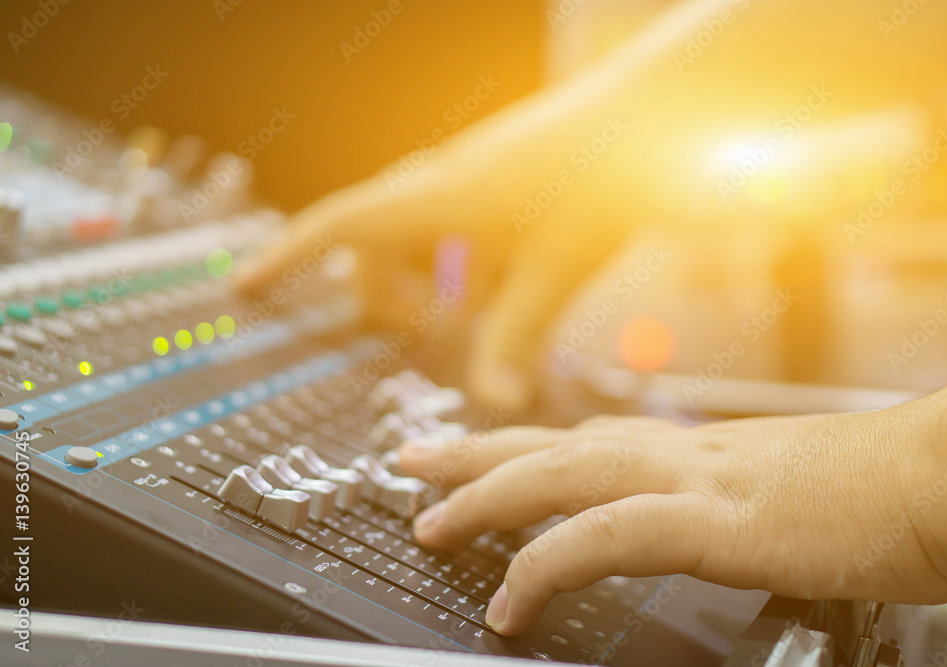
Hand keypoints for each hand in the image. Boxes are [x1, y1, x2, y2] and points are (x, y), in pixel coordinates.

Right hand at [233, 0, 946, 412]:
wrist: (661, 114)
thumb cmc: (606, 178)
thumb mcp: (556, 272)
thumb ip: (515, 340)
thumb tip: (488, 403)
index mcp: (441, 199)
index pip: (338, 227)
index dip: (287, 258)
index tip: (243, 287)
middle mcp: (447, 183)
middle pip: (375, 241)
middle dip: (379, 294)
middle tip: (415, 338)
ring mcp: (477, 179)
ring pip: (420, 236)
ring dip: (430, 283)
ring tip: (466, 318)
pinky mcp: (507, 184)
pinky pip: (460, 228)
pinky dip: (467, 267)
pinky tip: (512, 285)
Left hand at [399, 401, 946, 635]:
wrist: (943, 474)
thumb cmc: (880, 494)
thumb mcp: (784, 499)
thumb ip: (729, 509)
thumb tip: (708, 526)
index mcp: (695, 452)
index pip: (584, 441)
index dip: (522, 448)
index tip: (475, 456)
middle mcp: (681, 454)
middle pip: (550, 444)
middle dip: (474, 455)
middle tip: (411, 463)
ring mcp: (693, 480)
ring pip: (558, 476)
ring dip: (485, 497)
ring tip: (428, 522)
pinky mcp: (714, 520)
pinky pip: (604, 537)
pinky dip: (547, 563)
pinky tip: (508, 596)